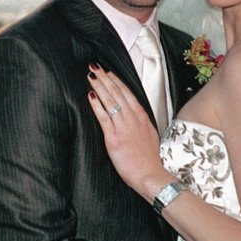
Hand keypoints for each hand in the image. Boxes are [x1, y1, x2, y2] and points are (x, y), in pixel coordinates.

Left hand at [86, 67, 166, 195]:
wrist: (149, 173)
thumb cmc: (148, 158)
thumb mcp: (148, 134)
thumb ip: (140, 122)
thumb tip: (133, 115)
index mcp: (141, 116)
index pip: (127, 93)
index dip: (116, 81)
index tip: (108, 72)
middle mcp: (133, 118)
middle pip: (117, 92)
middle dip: (105, 78)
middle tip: (95, 67)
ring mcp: (123, 126)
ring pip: (110, 100)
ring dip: (99, 86)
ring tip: (91, 76)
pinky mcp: (114, 137)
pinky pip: (103, 117)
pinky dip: (96, 105)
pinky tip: (90, 96)